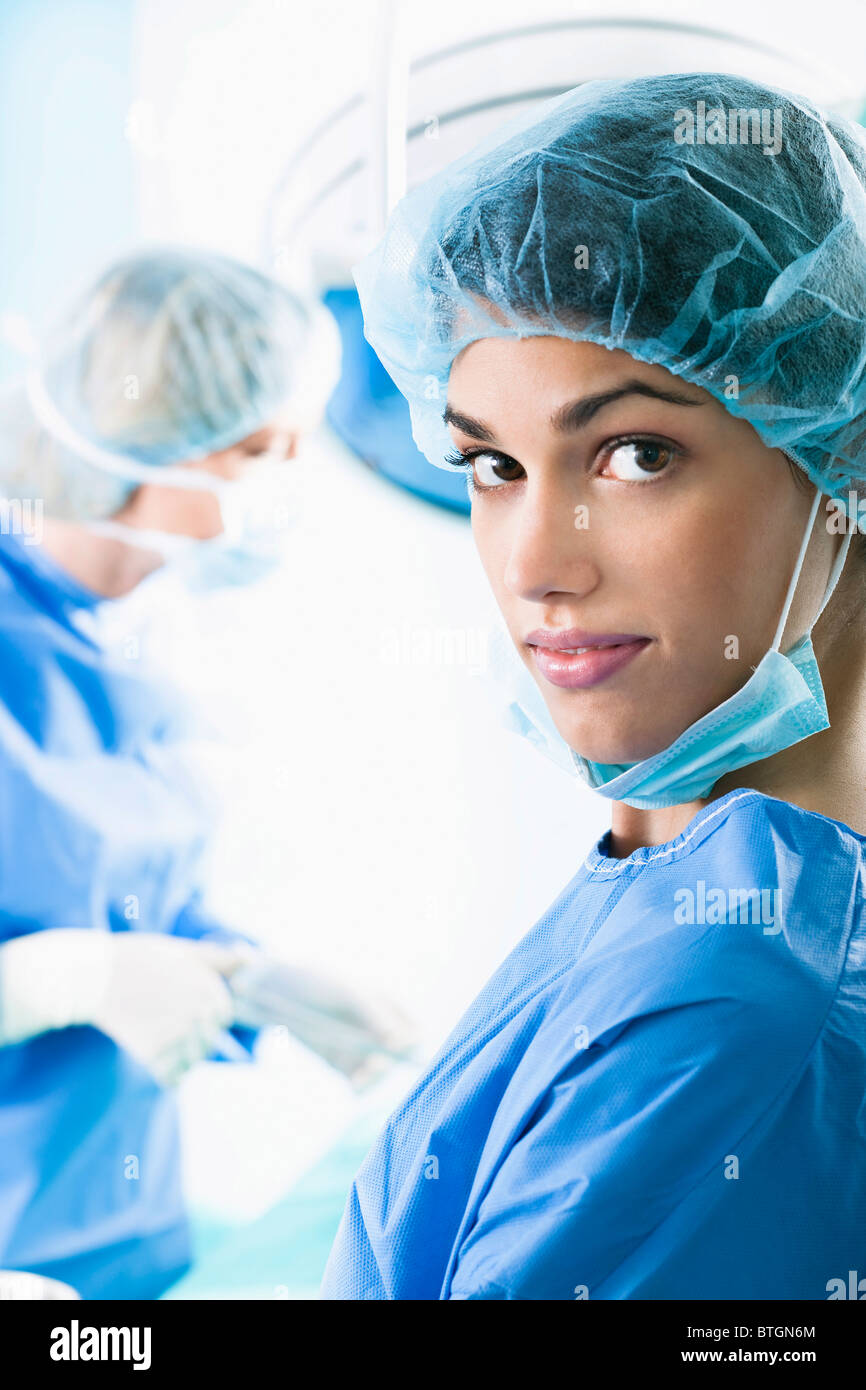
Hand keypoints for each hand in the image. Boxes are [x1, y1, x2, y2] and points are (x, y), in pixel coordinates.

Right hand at [0, 928, 244, 1086]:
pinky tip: (151, 1054)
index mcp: (209, 987)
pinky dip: (166, 1074)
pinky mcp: (154, 1053)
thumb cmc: (138, 959)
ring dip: (179, 1057)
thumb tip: (252, 961)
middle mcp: (198, 1011)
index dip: (205, 1014)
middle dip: (191, 1037)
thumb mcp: (182, 951)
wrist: (92, 976)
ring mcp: (177, 1034)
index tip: (181, 1007)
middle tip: (161, 1020)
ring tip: (154, 1035)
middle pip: (208, 1041)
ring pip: (193, 1061)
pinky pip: (173, 1077)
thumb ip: (219, 959)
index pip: (223, 1016)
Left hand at [226, 953, 419, 1083]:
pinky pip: (357, 1081)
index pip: (415, 1033)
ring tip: (359, 1081)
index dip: (412, 1043)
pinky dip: (358, 1086)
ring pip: (378, 1073)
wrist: (284, 990)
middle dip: (389, 1064)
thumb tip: (398, 1042)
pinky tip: (354, 1086)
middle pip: (398, 1058)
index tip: (398, 1047)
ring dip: (373, 1079)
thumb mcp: (349, 992)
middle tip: (374, 1067)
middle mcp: (380, 1032)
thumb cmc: (322, 982)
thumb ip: (375, 1015)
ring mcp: (362, 1049)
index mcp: (390, 1009)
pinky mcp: (343, 1063)